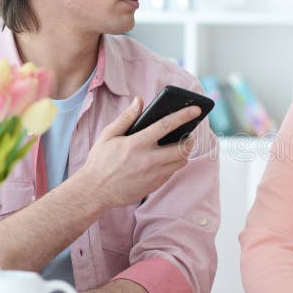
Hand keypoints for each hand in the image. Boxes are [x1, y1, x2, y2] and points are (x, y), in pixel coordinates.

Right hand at [76, 97, 200, 209]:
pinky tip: (168, 159)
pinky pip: (172, 172)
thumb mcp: (108, 136)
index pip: (166, 125)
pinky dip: (174, 164)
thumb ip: (126, 118)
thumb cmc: (100, 161)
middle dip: (190, 139)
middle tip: (188, 134)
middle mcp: (148, 160)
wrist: (95, 192)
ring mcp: (154, 174)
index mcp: (136, 143)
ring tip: (179, 146)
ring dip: (184, 152)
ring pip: (181, 162)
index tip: (197, 110)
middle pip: (182, 148)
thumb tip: (139, 101)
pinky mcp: (155, 185)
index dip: (183, 116)